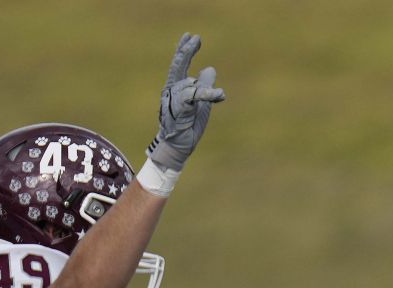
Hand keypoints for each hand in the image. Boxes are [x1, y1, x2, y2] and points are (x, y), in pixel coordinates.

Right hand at [146, 33, 225, 172]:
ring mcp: (173, 101)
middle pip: (178, 67)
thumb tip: (210, 68)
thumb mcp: (201, 102)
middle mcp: (172, 91)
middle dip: (186, 52)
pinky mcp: (179, 111)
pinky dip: (207, 94)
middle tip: (195, 38)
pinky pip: (193, 99)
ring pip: (188, 85)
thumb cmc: (187, 126)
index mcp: (176, 88)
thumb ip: (204, 86)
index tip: (191, 36)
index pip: (179, 65)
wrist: (178, 147)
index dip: (184, 50)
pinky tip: (220, 94)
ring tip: (220, 93)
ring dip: (204, 86)